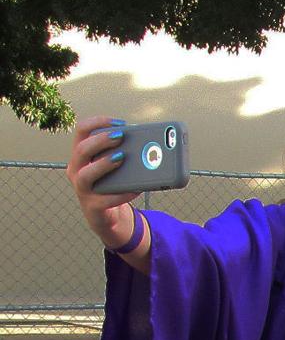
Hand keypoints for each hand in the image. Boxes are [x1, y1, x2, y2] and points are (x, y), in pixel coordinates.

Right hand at [65, 116, 139, 246]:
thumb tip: (153, 146)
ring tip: (122, 157)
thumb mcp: (118, 168)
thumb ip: (127, 155)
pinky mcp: (92, 207)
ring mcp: (82, 190)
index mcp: (82, 156)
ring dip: (104, 164)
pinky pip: (105, 200)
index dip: (98, 123)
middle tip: (121, 137)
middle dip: (101, 140)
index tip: (119, 122)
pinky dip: (122, 194)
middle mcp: (76, 170)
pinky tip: (136, 189)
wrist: (109, 217)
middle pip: (82, 150)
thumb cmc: (113, 186)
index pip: (81, 131)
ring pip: (86, 174)